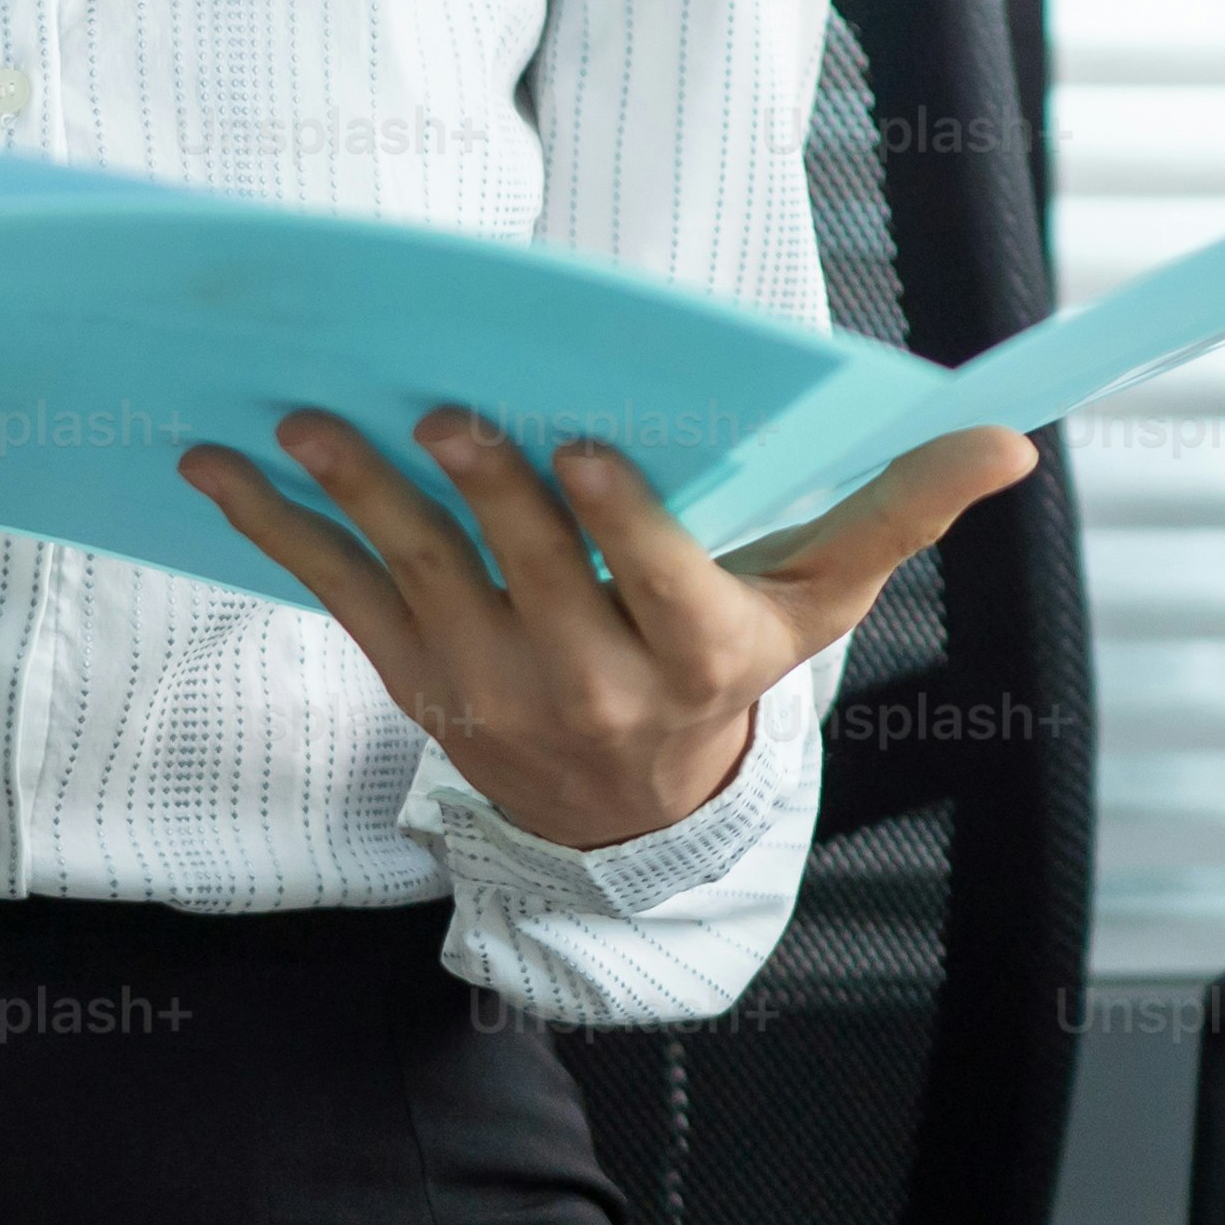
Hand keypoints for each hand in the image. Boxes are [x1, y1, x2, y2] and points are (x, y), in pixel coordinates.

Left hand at [182, 411, 1034, 852]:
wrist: (637, 813)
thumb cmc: (736, 667)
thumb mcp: (825, 604)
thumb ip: (900, 511)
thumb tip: (1005, 435)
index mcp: (693, 655)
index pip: (653, 581)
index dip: (613, 519)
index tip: (578, 446)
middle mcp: (588, 682)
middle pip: (528, 572)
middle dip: (480, 490)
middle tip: (439, 412)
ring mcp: (490, 688)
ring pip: (419, 580)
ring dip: (355, 498)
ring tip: (307, 424)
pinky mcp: (418, 682)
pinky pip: (342, 600)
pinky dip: (279, 532)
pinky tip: (219, 470)